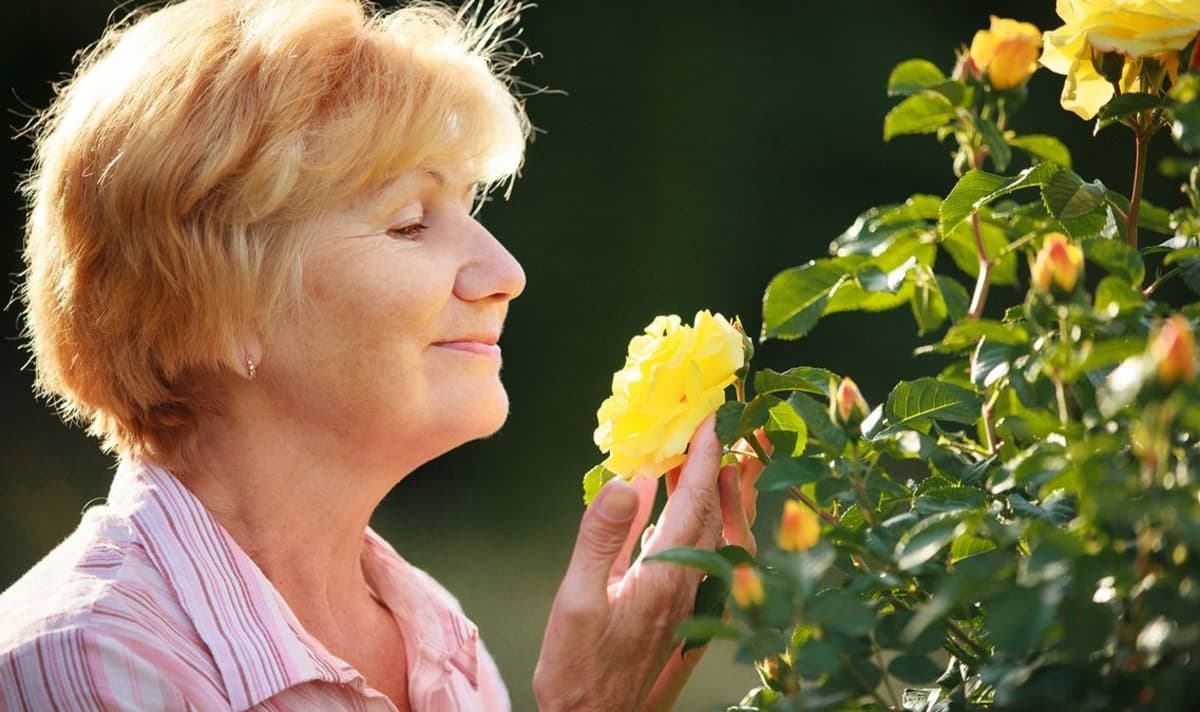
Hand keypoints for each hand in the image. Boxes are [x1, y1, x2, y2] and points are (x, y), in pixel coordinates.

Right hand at [534, 416, 764, 710]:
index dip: (704, 453)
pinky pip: (694, 550)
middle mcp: (686, 585)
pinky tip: (666, 509)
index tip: (710, 414)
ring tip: (693, 456)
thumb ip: (601, 537)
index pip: (695, 499)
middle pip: (713, 510)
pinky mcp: (676, 612)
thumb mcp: (576, 599)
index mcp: (665, 576)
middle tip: (709, 422)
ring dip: (706, 490)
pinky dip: (689, 518)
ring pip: (708, 531)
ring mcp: (685, 600)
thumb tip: (626, 478)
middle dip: (715, 463)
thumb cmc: (578, 669)